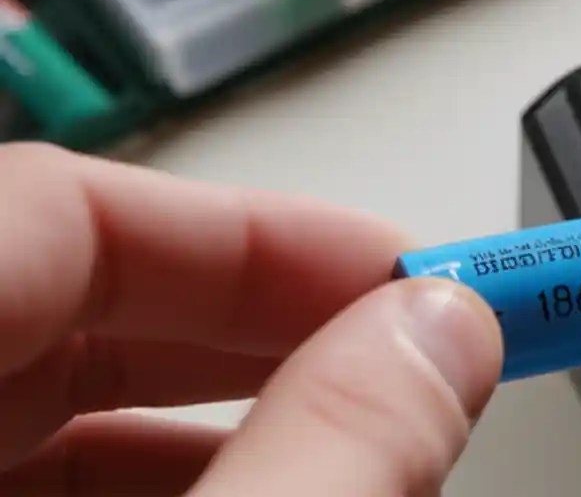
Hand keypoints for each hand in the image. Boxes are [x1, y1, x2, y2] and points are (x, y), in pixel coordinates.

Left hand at [0, 143, 502, 495]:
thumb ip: (322, 455)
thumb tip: (442, 329)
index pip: (54, 209)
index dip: (250, 228)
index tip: (407, 266)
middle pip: (62, 300)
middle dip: (257, 318)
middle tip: (407, 345)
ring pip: (46, 401)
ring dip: (226, 405)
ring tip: (364, 430)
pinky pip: (30, 482)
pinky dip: (157, 477)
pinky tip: (269, 494)